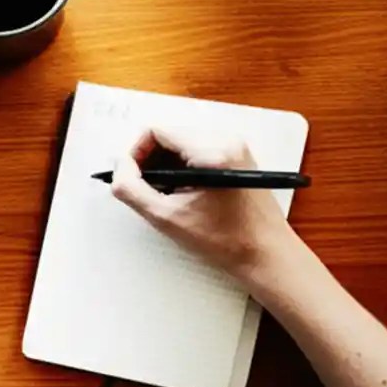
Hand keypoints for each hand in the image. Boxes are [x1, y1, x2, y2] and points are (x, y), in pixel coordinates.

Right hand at [109, 126, 300, 285]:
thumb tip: (118, 167)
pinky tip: (184, 193)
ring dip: (166, 165)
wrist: (267, 254)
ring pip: (182, 143)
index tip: (131, 177)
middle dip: (150, 160)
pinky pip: (198, 151)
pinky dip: (182, 168)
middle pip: (169, 135)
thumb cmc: (225, 241)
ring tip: (167, 195)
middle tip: (147, 190)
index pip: (157, 132)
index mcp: (211, 152)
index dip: (135, 153)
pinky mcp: (238, 157)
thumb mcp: (166, 217)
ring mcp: (235, 147)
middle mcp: (226, 141)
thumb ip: (131, 189)